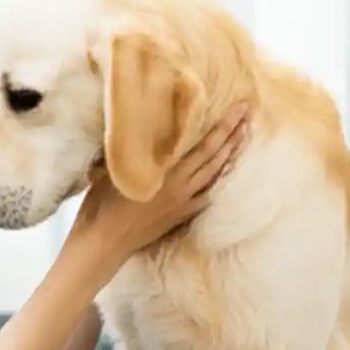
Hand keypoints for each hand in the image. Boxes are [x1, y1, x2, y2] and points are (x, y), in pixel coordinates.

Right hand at [66, 103, 249, 268]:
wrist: (103, 243)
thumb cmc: (101, 205)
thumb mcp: (114, 168)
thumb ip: (131, 148)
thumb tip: (134, 125)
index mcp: (167, 172)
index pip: (205, 145)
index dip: (224, 126)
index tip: (240, 107)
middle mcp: (181, 187)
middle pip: (216, 157)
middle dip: (234, 134)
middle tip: (248, 114)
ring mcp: (183, 203)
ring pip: (215, 176)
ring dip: (231, 156)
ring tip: (244, 137)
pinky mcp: (179, 216)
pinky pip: (206, 196)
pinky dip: (217, 182)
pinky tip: (223, 174)